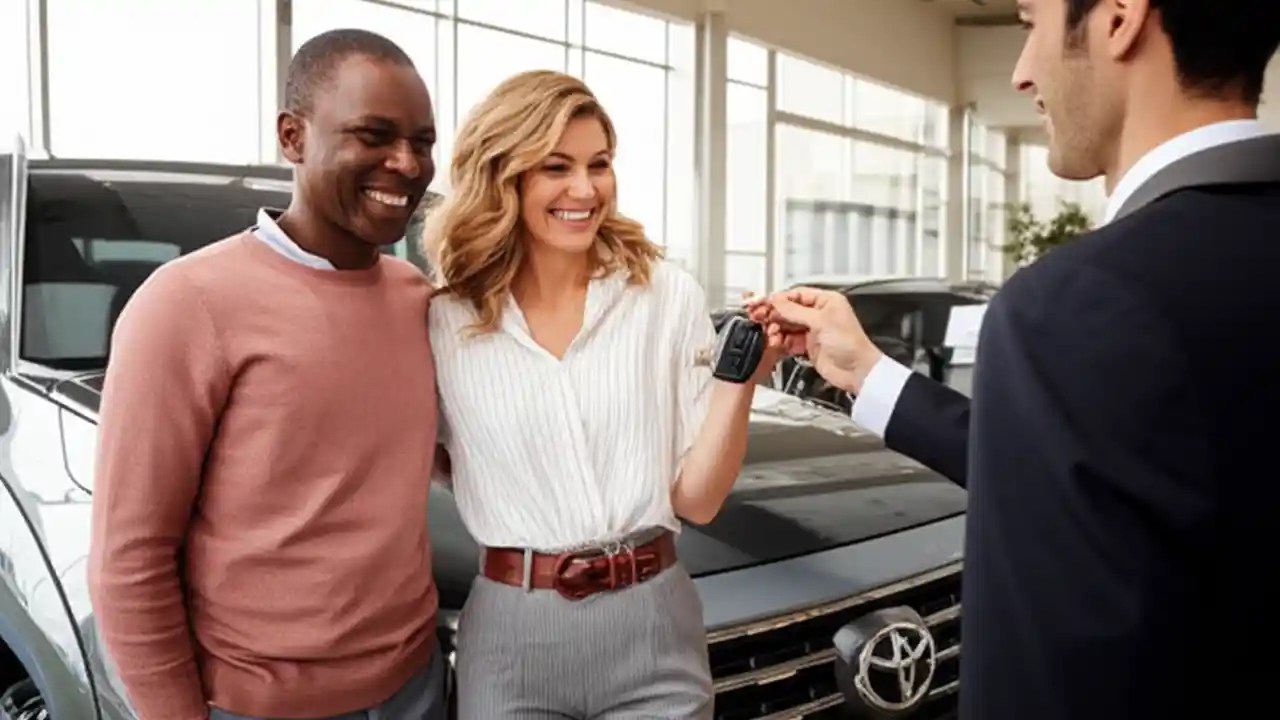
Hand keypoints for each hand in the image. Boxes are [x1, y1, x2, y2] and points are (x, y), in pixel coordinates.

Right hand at [745, 287, 881, 393]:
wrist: (857, 371)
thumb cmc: (850, 344)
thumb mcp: (821, 321)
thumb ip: (795, 311)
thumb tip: (777, 301)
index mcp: (826, 302)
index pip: (796, 295)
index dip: (779, 299)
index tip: (765, 303)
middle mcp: (819, 314)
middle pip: (789, 310)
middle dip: (774, 314)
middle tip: (760, 317)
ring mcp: (813, 331)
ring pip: (787, 326)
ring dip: (776, 329)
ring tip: (771, 333)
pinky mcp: (809, 346)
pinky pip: (789, 341)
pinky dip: (781, 342)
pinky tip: (776, 342)